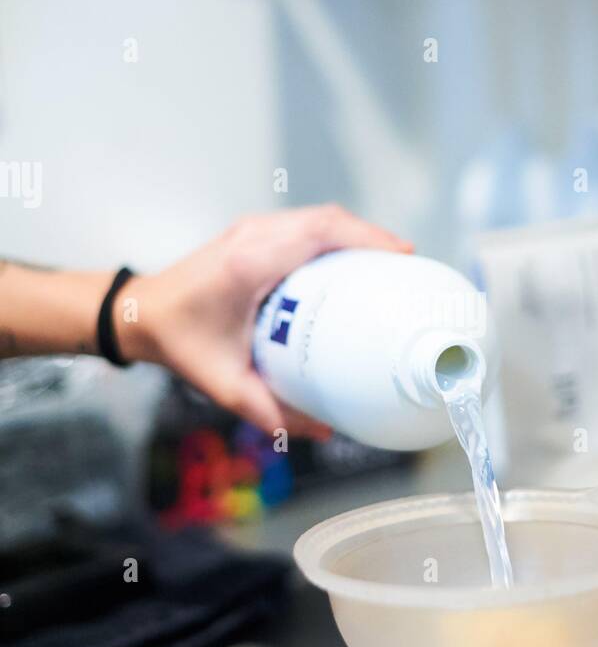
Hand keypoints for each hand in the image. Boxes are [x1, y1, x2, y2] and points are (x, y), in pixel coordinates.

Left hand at [116, 205, 411, 436]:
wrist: (142, 314)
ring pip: (316, 217)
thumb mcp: (224, 383)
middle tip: (406, 264)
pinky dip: (333, 236)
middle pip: (326, 218)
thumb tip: (323, 429)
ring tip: (387, 262)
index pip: (319, 233)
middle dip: (371, 235)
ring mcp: (251, 229)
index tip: (402, 256)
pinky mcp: (251, 233)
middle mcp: (252, 236)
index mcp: (249, 263)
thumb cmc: (180, 344)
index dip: (366, 238)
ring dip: (354, 233)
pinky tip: (351, 263)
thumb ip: (271, 410)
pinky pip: (303, 225)